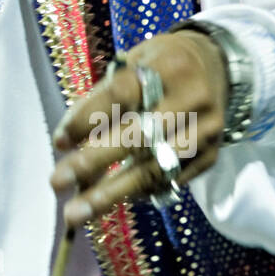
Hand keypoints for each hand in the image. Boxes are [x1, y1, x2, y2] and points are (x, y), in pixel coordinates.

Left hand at [49, 30, 229, 227]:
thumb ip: (101, 97)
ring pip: (155, 168)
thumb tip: (64, 142)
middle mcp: (191, 99)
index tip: (58, 143)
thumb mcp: (132, 63)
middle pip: (138, 137)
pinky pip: (170, 182)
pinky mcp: (212, 156)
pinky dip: (138, 194)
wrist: (217, 66)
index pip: (120, 94)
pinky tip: (113, 201)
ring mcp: (206, 130)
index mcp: (166, 67)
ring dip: (112, 194)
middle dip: (93, 162)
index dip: (86, 119)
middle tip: (57, 183)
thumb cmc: (161, 65)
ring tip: (77, 212)